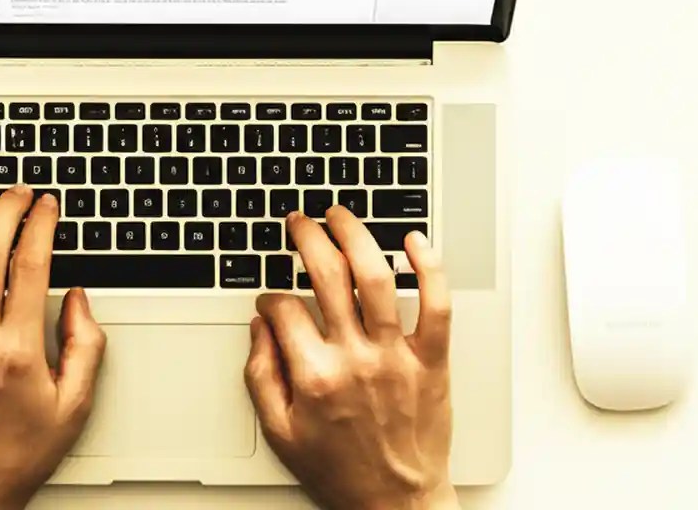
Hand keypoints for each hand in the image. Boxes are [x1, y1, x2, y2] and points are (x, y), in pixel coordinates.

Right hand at [245, 208, 456, 509]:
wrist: (396, 503)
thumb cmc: (340, 471)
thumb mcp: (279, 431)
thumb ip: (260, 374)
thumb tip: (260, 326)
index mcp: (314, 376)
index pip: (284, 308)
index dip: (270, 296)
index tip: (271, 299)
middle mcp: (355, 359)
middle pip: (327, 274)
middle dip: (306, 237)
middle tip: (300, 223)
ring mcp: (397, 356)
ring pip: (376, 277)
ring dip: (355, 235)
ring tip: (341, 216)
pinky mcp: (432, 361)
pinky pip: (437, 304)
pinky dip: (429, 267)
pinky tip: (414, 242)